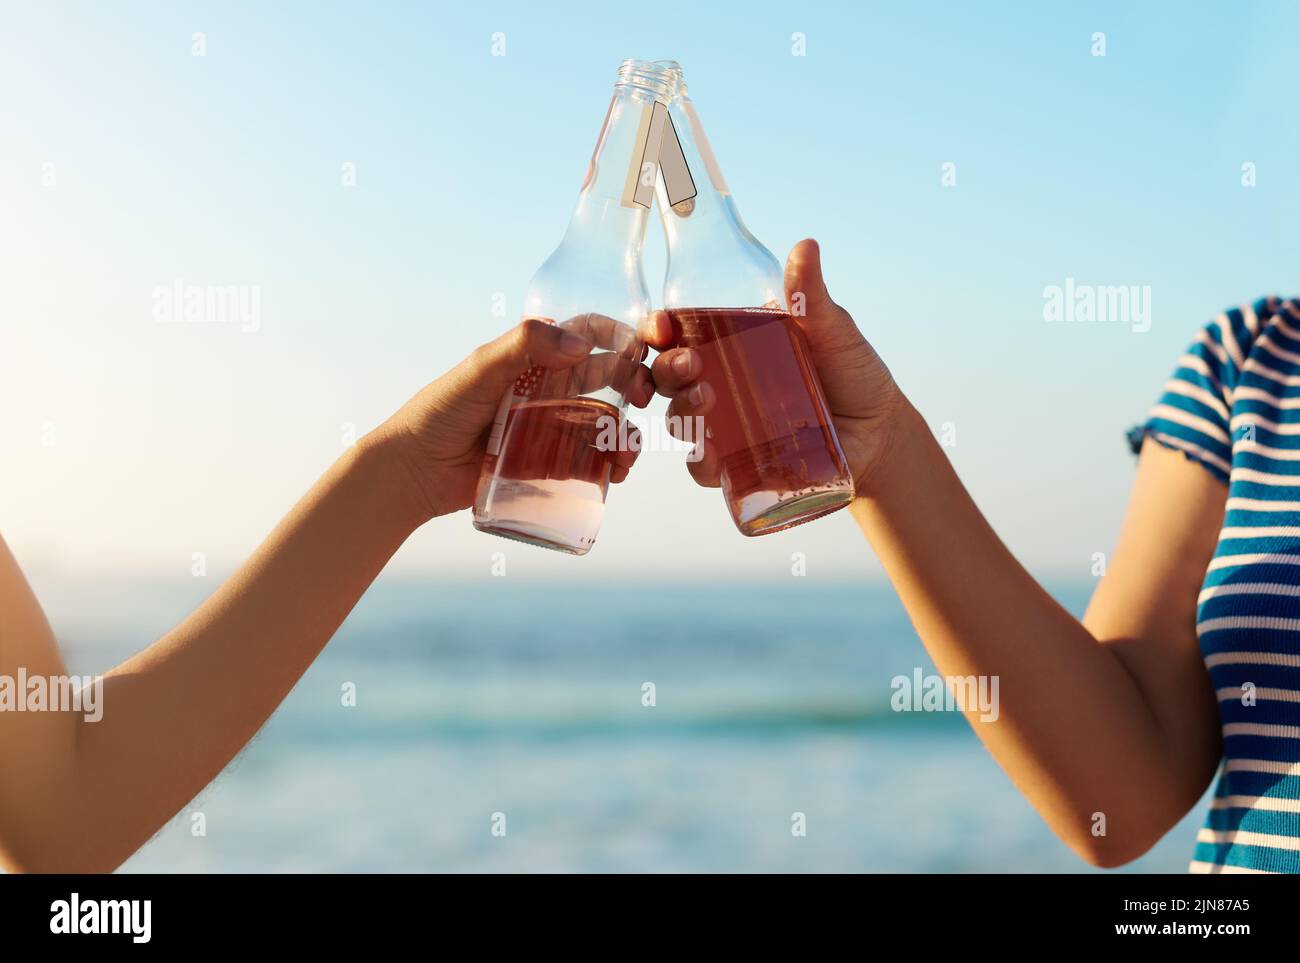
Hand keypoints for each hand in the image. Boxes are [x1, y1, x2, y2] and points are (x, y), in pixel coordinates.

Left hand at [370, 316, 654, 520]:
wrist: (414, 472)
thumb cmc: (440, 412)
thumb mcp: (479, 369)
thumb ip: (522, 346)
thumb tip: (580, 342)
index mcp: (534, 358)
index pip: (585, 335)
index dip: (617, 335)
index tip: (640, 347)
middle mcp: (547, 389)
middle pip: (605, 379)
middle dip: (633, 384)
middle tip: (642, 399)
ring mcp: (549, 427)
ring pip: (603, 422)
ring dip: (625, 432)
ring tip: (627, 450)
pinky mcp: (547, 464)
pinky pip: (588, 460)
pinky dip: (610, 464)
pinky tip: (617, 471)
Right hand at [639, 238, 904, 493]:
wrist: (880, 432)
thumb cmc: (853, 373)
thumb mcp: (831, 329)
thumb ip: (811, 295)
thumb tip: (805, 247)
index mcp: (729, 345)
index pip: (677, 335)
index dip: (658, 330)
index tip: (662, 326)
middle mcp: (718, 385)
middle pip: (669, 378)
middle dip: (667, 370)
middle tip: (689, 365)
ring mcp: (726, 428)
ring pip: (681, 422)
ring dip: (682, 412)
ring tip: (705, 401)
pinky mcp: (740, 466)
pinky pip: (705, 469)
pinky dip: (701, 463)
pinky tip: (709, 453)